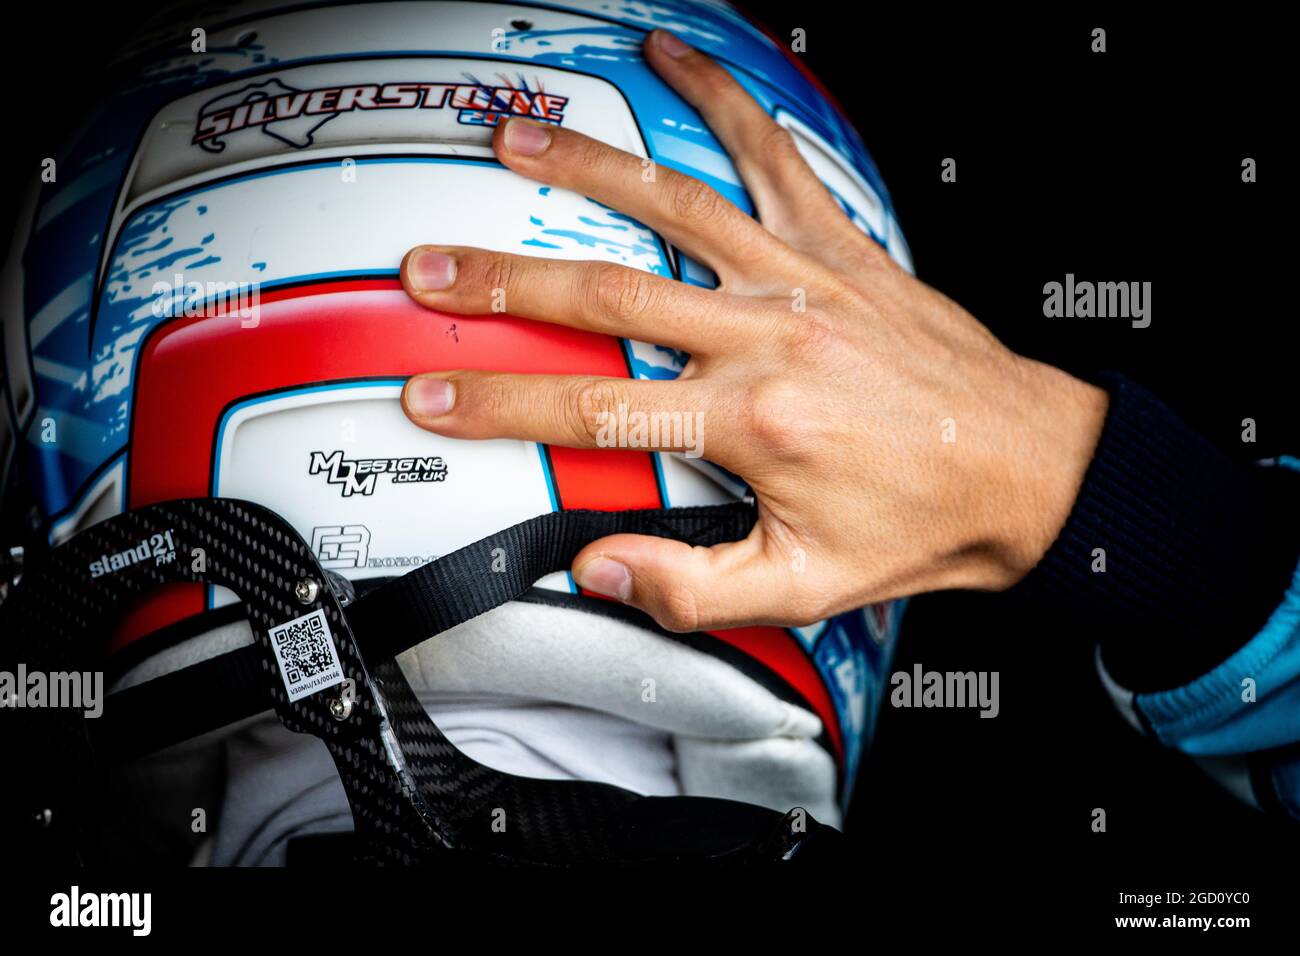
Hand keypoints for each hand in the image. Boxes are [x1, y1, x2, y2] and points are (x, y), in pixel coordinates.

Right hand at [397, 29, 1107, 631]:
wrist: (1028, 467)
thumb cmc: (922, 520)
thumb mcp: (806, 586)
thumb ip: (693, 585)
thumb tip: (603, 567)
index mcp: (751, 419)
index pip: (593, 410)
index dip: (502, 403)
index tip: (439, 392)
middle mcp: (769, 335)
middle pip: (607, 296)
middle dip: (504, 282)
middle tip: (433, 265)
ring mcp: (801, 280)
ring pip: (673, 207)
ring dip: (585, 171)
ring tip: (516, 142)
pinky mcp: (837, 246)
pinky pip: (772, 156)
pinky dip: (722, 100)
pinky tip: (673, 58)